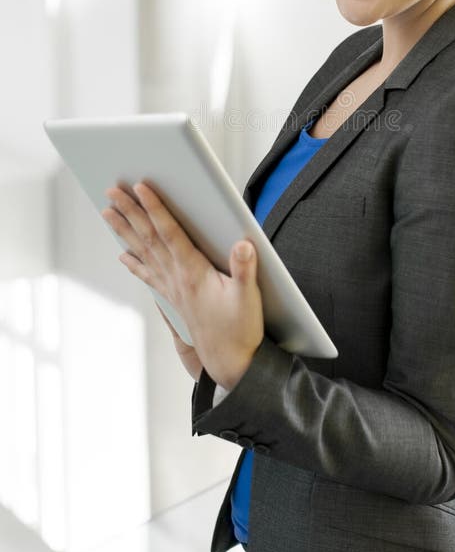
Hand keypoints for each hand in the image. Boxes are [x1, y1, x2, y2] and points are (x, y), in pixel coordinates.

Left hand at [101, 183, 263, 389]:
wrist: (231, 363)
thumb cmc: (240, 330)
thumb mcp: (248, 298)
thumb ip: (245, 270)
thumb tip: (243, 244)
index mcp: (193, 273)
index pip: (169, 233)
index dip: (155, 209)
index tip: (141, 188)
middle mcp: (176, 279)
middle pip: (148, 238)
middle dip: (130, 212)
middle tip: (112, 191)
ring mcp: (172, 289)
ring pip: (143, 252)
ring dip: (125, 231)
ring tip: (108, 212)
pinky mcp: (174, 298)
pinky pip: (148, 274)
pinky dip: (134, 261)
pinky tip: (123, 254)